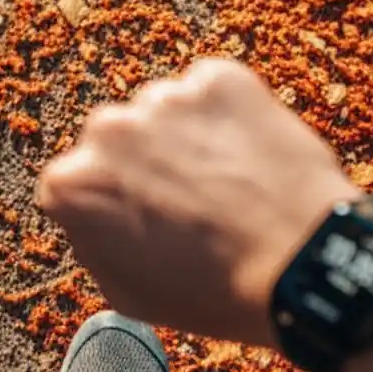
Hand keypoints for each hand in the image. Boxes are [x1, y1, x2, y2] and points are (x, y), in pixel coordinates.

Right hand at [37, 58, 361, 345]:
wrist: (300, 266)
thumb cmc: (213, 292)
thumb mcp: (125, 291)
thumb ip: (92, 240)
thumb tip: (96, 214)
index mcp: (72, 183)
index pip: (74, 181)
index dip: (110, 204)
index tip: (140, 220)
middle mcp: (107, 128)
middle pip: (116, 138)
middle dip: (143, 162)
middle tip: (188, 201)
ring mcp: (165, 98)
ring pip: (164, 111)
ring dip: (184, 136)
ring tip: (227, 183)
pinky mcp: (219, 79)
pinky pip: (212, 92)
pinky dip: (228, 116)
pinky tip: (250, 158)